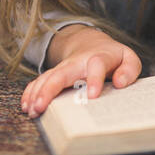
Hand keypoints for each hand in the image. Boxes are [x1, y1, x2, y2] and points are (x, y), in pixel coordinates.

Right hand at [20, 26, 142, 117]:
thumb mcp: (128, 59)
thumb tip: (120, 83)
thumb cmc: (112, 57)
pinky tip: (26, 105)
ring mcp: (62, 68)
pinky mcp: (54, 74)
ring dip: (36, 93)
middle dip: (49, 90)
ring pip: (46, 78)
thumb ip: (129, 69)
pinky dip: (30, 92)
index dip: (94, 79)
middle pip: (61, 73)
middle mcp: (76, 62)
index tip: (92, 96)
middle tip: (41, 107)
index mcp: (98, 57)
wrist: (91, 43)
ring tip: (31, 110)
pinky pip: (39, 81)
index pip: (96, 65)